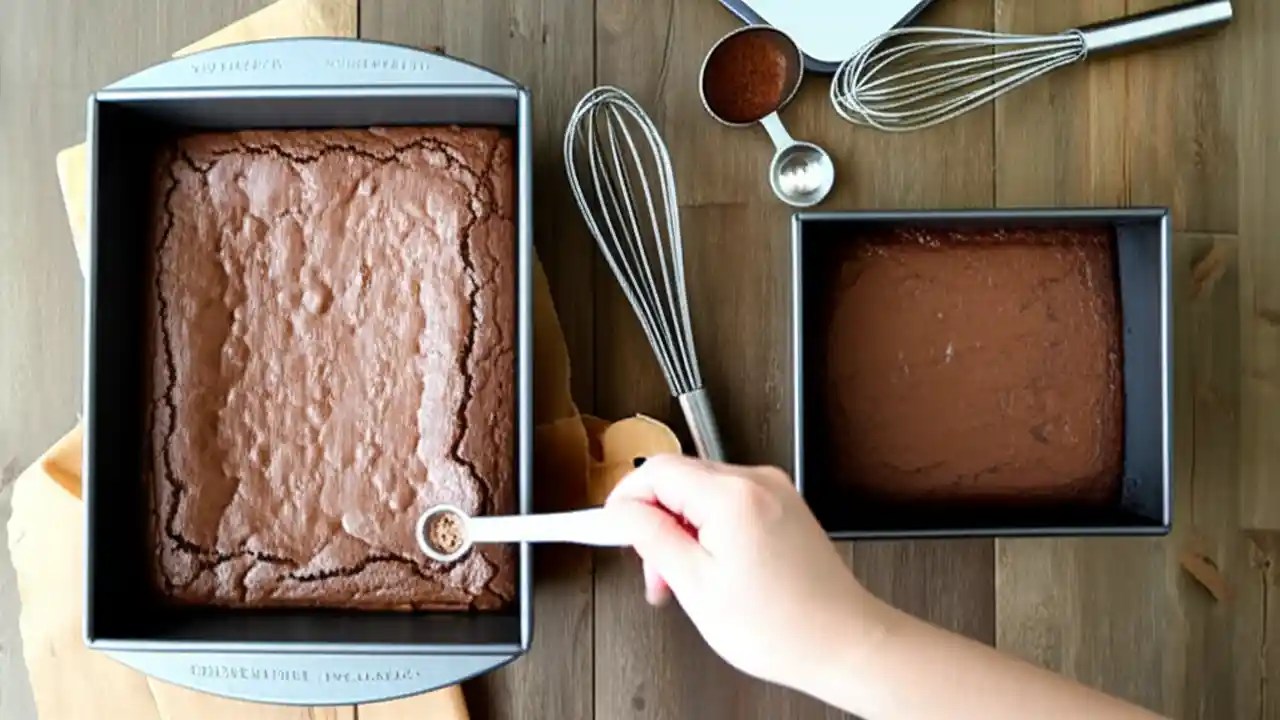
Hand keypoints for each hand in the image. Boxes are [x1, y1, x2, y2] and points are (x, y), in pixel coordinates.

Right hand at [604, 454, 885, 690]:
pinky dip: (709, 529)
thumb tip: (623, 511)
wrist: (843, 643)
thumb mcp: (696, 586)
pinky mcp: (783, 505)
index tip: (612, 528)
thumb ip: (653, 539)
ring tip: (683, 579)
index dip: (627, 498)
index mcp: (733, 496)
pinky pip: (729, 503)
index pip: (658, 470)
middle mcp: (757, 481)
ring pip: (702, 492)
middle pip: (679, 479)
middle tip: (653, 572)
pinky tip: (710, 568)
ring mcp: (774, 490)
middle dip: (656, 521)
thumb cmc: (782, 627)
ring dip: (681, 529)